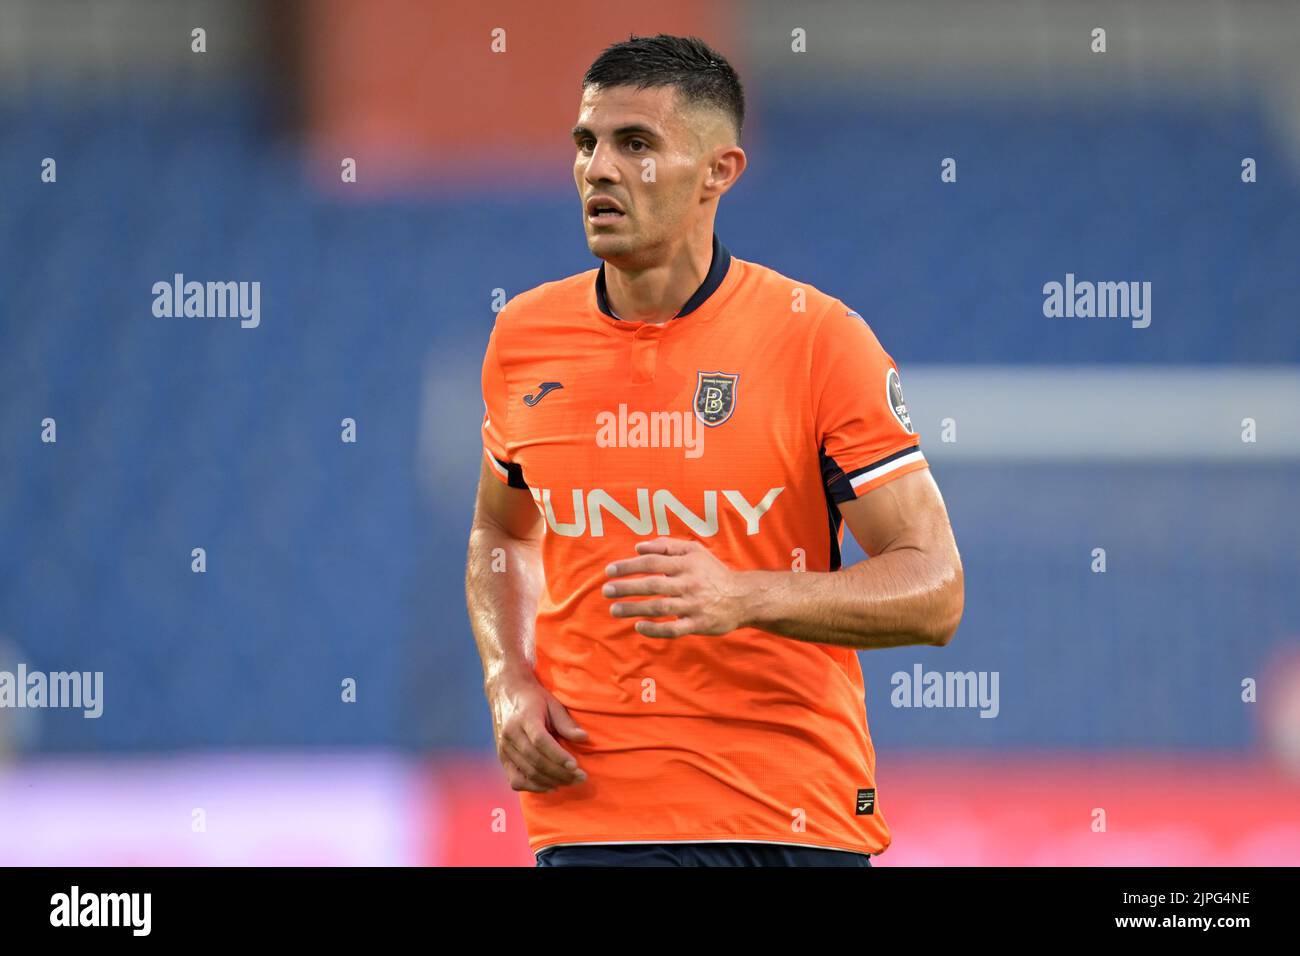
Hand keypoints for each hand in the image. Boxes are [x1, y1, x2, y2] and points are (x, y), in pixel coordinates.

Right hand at [486, 672, 588, 792]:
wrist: (506, 692)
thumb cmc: (534, 698)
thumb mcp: (552, 704)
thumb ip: (566, 723)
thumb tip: (584, 738)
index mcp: (524, 718)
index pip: (540, 741)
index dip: (558, 756)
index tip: (575, 766)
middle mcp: (510, 734)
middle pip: (535, 760)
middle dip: (560, 773)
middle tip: (581, 777)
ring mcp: (504, 748)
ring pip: (527, 772)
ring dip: (551, 781)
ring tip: (570, 782)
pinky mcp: (502, 758)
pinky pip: (515, 780)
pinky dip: (533, 787)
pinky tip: (550, 786)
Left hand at [602, 537, 748, 638]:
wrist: (743, 597)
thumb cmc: (712, 572)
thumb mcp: (694, 551)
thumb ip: (667, 546)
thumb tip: (638, 547)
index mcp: (687, 563)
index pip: (653, 562)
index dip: (629, 566)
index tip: (610, 571)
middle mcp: (690, 583)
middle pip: (653, 584)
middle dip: (627, 587)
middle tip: (606, 590)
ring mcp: (694, 605)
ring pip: (660, 607)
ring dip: (634, 608)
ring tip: (614, 609)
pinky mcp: (698, 624)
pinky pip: (673, 629)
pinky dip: (655, 629)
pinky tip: (638, 627)